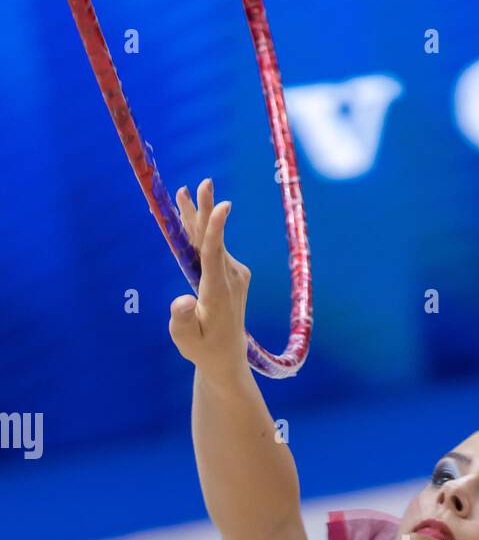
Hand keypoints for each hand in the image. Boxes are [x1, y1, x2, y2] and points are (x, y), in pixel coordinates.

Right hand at [168, 178, 250, 370]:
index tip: (223, 206)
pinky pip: (213, 247)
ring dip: (196, 218)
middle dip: (205, 211)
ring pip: (211, 240)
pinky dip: (199, 233)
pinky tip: (187, 217)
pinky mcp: (234, 272)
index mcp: (217, 291)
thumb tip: (182, 301)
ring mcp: (235, 274)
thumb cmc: (202, 347)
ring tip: (184, 193)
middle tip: (204, 183)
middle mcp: (230, 279)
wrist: (226, 355)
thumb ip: (182, 319)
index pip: (215, 254)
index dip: (217, 229)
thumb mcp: (185, 339)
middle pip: (213, 239)